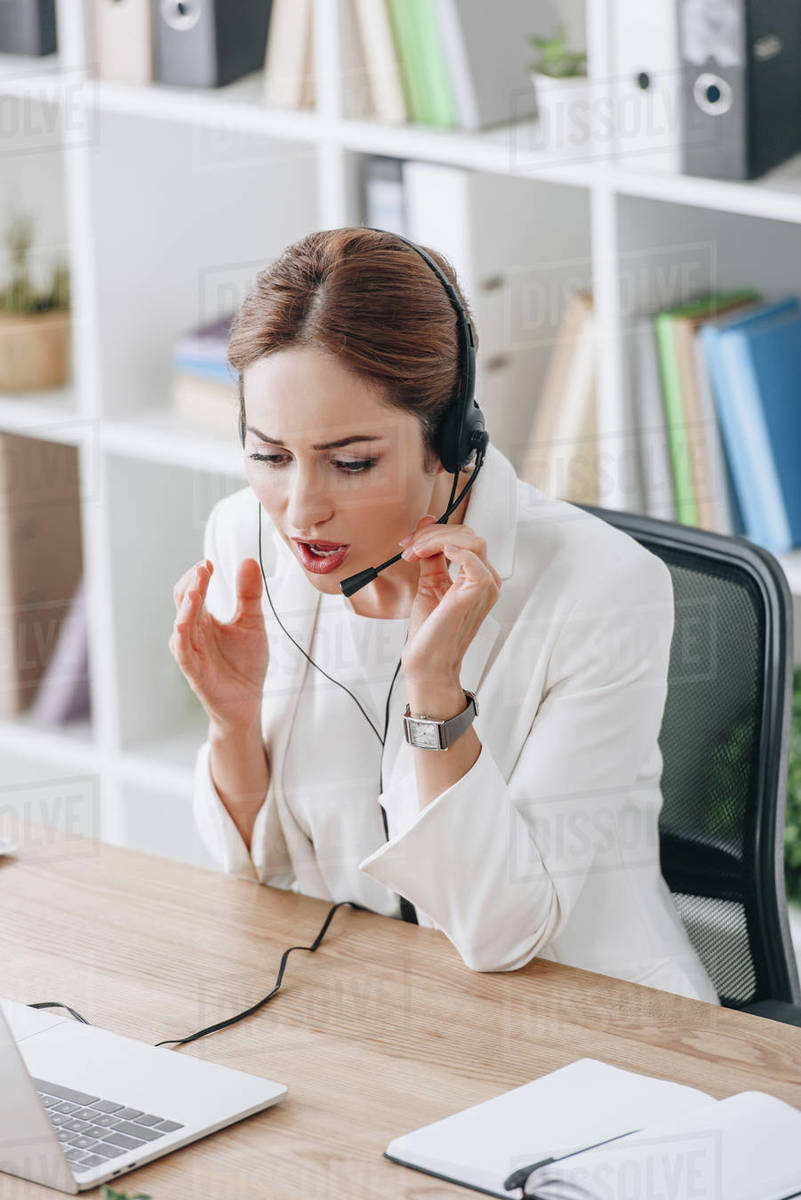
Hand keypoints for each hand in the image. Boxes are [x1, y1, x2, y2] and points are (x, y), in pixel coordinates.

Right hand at [169, 557, 268, 732]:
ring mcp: (191, 652)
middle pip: (184, 602)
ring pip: (182, 624)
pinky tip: (183, 624)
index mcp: (204, 619)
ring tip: (196, 591)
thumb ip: (249, 594)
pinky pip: (183, 653)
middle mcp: (192, 632)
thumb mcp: (252, 622)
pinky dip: (182, 638)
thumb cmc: (245, 662)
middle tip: (203, 567)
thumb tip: (248, 560)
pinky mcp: (194, 672)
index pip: (193, 590)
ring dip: (188, 607)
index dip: (199, 575)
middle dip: (193, 584)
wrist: (248, 701)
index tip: (209, 562)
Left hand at [398, 514, 500, 684]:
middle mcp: (486, 579)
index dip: (434, 534)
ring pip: (471, 541)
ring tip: (415, 552)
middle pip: (467, 535)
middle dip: (433, 535)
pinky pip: (476, 560)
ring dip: (437, 540)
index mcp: (477, 576)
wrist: (428, 660)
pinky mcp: (477, 593)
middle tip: (409, 548)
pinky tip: (440, 553)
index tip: (409, 544)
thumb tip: (426, 523)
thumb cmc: (431, 630)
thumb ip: (430, 553)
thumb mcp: (429, 582)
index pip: (464, 537)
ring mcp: (485, 587)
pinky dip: (457, 550)